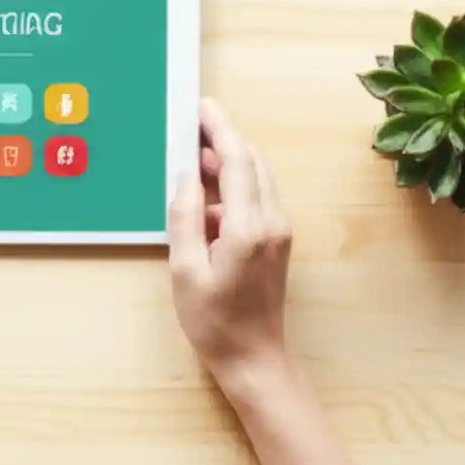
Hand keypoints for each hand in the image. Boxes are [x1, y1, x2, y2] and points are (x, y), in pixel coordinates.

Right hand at [168, 98, 292, 382]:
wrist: (254, 357)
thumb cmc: (214, 321)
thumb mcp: (185, 269)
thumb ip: (184, 216)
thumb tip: (184, 175)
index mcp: (248, 227)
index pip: (237, 161)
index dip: (219, 129)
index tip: (201, 106)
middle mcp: (272, 222)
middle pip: (252, 162)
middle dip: (223, 141)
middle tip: (189, 131)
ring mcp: (280, 230)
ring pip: (257, 177)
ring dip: (229, 164)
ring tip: (193, 166)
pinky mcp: (279, 239)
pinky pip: (258, 197)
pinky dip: (235, 186)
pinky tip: (207, 203)